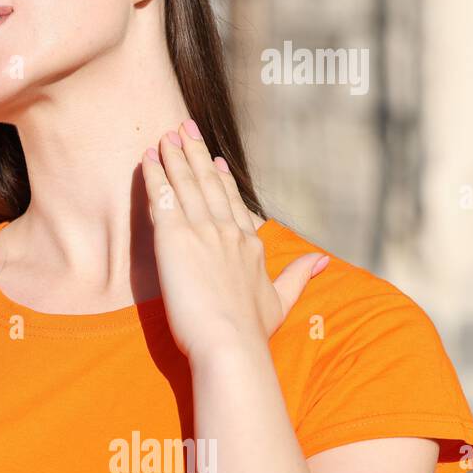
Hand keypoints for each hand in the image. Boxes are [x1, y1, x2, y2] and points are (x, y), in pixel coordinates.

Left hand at [139, 118, 328, 362]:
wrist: (231, 344)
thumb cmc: (251, 332)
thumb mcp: (281, 301)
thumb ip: (300, 275)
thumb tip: (324, 259)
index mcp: (250, 245)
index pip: (232, 203)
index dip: (221, 180)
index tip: (215, 160)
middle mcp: (228, 231)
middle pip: (208, 184)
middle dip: (196, 155)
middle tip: (185, 129)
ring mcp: (202, 231)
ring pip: (186, 184)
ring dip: (174, 157)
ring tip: (165, 136)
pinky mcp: (175, 239)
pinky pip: (162, 199)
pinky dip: (155, 176)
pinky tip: (147, 159)